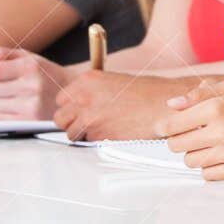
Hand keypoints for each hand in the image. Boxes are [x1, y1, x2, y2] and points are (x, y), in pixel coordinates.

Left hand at [0, 47, 74, 119]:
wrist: (71, 93)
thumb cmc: (45, 73)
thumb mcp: (28, 57)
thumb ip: (3, 54)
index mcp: (30, 67)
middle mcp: (32, 86)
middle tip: (2, 83)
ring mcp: (31, 106)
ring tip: (12, 94)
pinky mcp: (30, 122)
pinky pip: (0, 117)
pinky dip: (4, 112)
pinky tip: (18, 105)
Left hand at [54, 70, 192, 143]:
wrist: (162, 106)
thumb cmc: (147, 93)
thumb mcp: (114, 81)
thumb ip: (92, 92)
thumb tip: (80, 105)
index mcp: (87, 80)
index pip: (61, 99)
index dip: (70, 107)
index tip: (78, 111)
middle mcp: (84, 97)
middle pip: (60, 118)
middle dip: (71, 122)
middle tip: (86, 123)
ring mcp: (89, 117)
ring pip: (72, 133)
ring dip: (83, 134)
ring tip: (102, 128)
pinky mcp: (98, 135)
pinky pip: (88, 142)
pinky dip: (97, 141)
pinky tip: (112, 133)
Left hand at [154, 80, 223, 179]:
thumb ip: (199, 94)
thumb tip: (172, 105)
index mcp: (216, 108)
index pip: (172, 125)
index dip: (163, 127)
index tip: (164, 128)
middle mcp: (222, 132)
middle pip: (177, 146)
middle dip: (179, 139)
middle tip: (190, 133)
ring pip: (191, 162)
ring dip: (195, 153)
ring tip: (210, 142)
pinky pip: (208, 175)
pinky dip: (209, 166)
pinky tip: (220, 154)